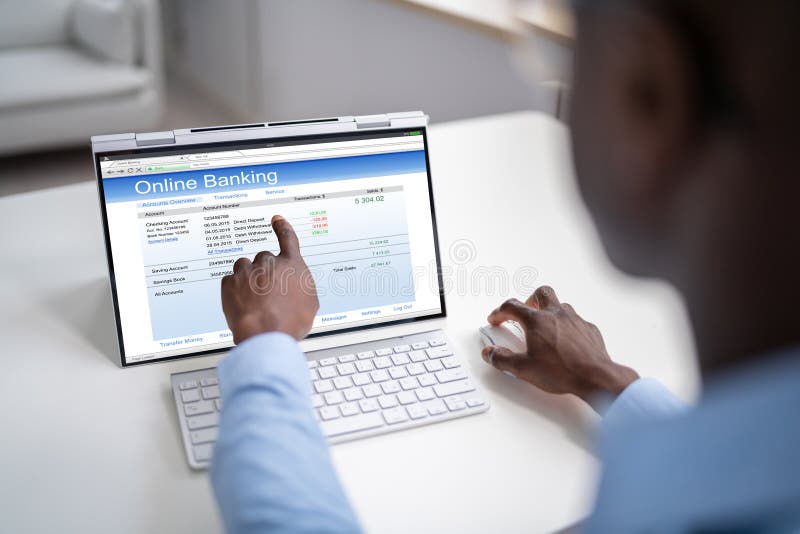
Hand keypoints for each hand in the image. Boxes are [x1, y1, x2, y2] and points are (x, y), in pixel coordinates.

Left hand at [221, 215, 318, 342]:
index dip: (282, 227)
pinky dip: (235, 290)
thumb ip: (302, 287)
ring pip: (245, 267)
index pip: (288, 238)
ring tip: (252, 298)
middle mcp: (269, 264)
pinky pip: (231, 281)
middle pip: (264, 259)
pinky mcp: (230, 283)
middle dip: (265, 272)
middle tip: (266, 292)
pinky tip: (242, 304)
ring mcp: (247, 272)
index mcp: (292, 266)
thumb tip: (296, 286)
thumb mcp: (310, 304)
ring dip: (248, 278)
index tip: (276, 220)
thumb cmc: (290, 322)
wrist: (265, 335)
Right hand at [482, 286, 638, 406]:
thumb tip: (490, 353)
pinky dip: (567, 326)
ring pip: (560, 305)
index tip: (496, 319)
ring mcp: (575, 320)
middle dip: (529, 299)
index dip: (499, 312)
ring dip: (549, 312)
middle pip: (540, 293)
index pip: (512, 307)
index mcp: (537, 321)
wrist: (594, 378)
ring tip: (545, 327)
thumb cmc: (562, 371)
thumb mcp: (523, 369)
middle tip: (524, 312)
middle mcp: (556, 315)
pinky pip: (576, 320)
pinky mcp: (589, 329)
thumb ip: (502, 359)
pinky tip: (565, 340)